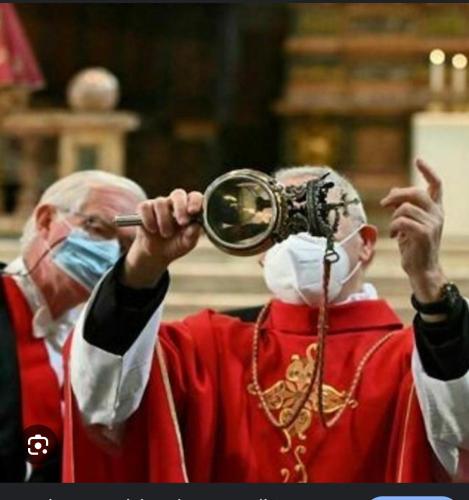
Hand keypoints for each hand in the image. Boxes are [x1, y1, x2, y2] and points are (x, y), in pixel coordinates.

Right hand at [123, 189, 202, 287]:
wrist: (157, 253)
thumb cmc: (176, 244)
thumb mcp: (187, 243)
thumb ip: (192, 234)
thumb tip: (196, 225)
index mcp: (189, 208)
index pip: (195, 196)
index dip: (195, 201)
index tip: (193, 211)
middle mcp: (175, 203)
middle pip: (178, 194)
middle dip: (180, 208)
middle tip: (182, 222)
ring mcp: (159, 204)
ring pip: (160, 203)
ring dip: (164, 221)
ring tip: (166, 234)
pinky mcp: (145, 208)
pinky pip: (145, 207)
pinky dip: (148, 220)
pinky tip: (152, 229)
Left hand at [380, 159, 445, 303]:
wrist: (421, 269)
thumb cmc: (413, 246)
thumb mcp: (408, 224)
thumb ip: (403, 207)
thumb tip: (392, 192)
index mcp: (435, 209)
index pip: (436, 184)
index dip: (428, 171)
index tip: (418, 159)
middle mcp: (437, 214)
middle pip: (415, 192)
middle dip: (396, 195)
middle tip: (384, 204)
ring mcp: (433, 223)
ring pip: (405, 208)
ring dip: (393, 217)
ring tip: (394, 229)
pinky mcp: (424, 234)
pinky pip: (402, 221)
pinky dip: (394, 227)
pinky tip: (396, 236)